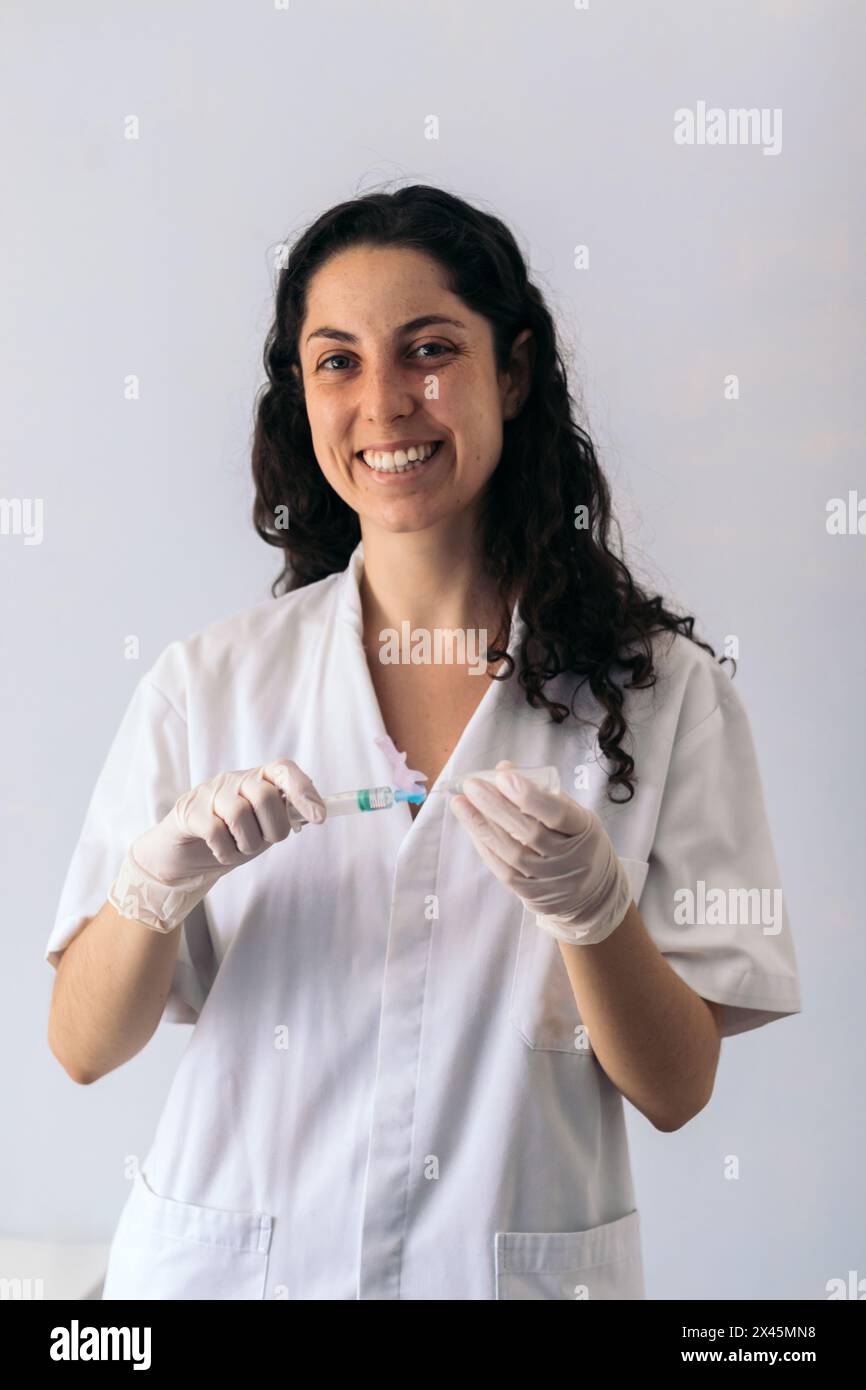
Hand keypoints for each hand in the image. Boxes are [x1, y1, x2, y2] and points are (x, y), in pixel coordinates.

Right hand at [108, 759, 324, 933]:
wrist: (185, 853)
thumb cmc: (232, 835)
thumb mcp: (265, 826)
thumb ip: (287, 817)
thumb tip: (316, 812)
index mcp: (258, 778)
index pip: (284, 770)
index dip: (304, 790)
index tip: (320, 817)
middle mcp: (235, 779)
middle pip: (265, 796)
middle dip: (274, 828)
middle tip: (266, 841)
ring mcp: (210, 793)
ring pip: (240, 814)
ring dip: (248, 843)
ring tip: (241, 847)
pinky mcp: (190, 812)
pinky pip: (216, 832)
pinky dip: (226, 852)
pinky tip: (222, 852)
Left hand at [448, 760, 632, 944]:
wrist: (591, 893)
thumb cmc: (577, 842)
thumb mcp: (574, 816)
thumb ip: (542, 793)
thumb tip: (502, 770)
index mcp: (584, 831)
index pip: (558, 814)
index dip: (530, 796)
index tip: (503, 777)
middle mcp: (570, 859)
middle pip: (530, 833)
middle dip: (497, 806)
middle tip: (472, 785)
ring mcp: (550, 880)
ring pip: (512, 852)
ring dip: (482, 825)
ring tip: (460, 803)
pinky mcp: (532, 895)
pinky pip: (503, 869)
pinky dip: (485, 845)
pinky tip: (471, 826)